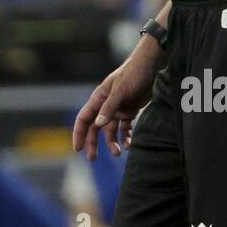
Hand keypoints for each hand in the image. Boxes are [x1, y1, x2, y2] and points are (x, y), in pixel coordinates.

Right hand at [73, 42, 160, 159]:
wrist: (149, 68)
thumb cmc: (132, 75)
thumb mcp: (120, 91)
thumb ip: (109, 108)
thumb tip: (97, 125)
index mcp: (98, 99)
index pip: (84, 119)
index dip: (79, 134)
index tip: (77, 148)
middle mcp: (105, 106)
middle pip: (95, 128)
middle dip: (93, 143)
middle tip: (92, 158)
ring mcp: (117, 110)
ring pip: (110, 131)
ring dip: (112, 142)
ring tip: (118, 153)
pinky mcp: (129, 112)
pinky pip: (124, 128)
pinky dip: (126, 137)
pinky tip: (129, 145)